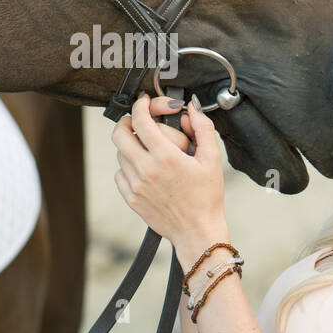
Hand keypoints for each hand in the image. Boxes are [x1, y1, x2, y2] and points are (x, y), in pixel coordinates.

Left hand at [111, 93, 226, 246]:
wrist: (197, 231)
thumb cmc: (207, 196)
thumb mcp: (212, 159)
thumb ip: (202, 127)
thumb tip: (191, 107)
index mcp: (166, 157)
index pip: (141, 120)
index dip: (141, 105)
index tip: (144, 101)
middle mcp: (146, 170)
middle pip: (119, 134)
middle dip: (126, 121)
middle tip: (138, 121)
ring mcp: (135, 185)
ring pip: (119, 153)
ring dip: (130, 145)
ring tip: (148, 149)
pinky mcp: (131, 198)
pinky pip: (120, 173)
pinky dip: (128, 166)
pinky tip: (146, 169)